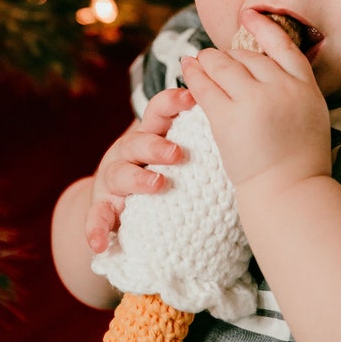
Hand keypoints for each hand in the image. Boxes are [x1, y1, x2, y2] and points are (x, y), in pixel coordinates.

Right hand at [86, 87, 193, 252]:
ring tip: (157, 185)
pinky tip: (100, 243)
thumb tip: (245, 143)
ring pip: (119, 175)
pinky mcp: (101, 208)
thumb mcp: (178, 158)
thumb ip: (201, 148)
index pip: (158, 112)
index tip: (191, 98)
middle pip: (137, 141)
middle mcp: (128, 154)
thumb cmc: (163, 175)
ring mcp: (113, 181)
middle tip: (177, 153)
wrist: (119, 207)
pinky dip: (96, 228)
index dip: (172, 102)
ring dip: (137, 179)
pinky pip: (96, 217)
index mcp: (151, 136)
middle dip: (156, 145)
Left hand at [180, 9, 329, 193]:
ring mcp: (254, 101)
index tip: (247, 15)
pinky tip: (186, 67)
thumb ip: (295, 88)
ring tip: (195, 60)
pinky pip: (204, 85)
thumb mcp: (312, 114)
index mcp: (306, 86)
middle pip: (247, 56)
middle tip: (214, 60)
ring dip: (206, 60)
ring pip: (222, 64)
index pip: (283, 45)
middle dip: (228, 56)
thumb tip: (270, 67)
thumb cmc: (301, 160)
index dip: (263, 27)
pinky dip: (193, 73)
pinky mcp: (228, 117)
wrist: (290, 191)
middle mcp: (281, 87)